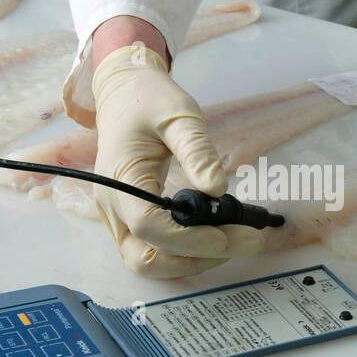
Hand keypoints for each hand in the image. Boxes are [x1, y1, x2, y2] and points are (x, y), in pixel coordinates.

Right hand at [91, 43, 262, 276]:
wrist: (125, 95)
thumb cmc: (150, 101)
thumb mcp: (180, 115)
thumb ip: (198, 151)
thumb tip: (218, 188)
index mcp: (120, 176)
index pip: (147, 224)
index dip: (188, 239)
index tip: (228, 235)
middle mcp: (112, 204)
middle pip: (144, 256)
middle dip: (195, 258)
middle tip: (244, 241)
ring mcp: (116, 215)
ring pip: (145, 261)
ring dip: (190, 262)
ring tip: (233, 241)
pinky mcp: (127, 219)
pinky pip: (150, 249)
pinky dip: (182, 253)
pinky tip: (214, 237)